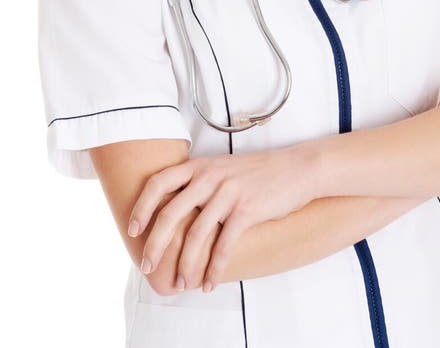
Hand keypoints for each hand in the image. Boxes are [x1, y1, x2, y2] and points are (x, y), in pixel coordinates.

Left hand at [128, 143, 315, 292]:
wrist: (297, 168)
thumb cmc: (258, 173)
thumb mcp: (223, 169)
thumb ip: (200, 183)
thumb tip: (174, 211)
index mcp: (200, 166)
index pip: (159, 182)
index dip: (141, 207)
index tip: (133, 229)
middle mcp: (210, 176)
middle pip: (170, 212)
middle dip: (155, 244)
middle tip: (148, 266)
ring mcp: (228, 192)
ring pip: (196, 234)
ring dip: (185, 264)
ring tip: (181, 283)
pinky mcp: (246, 209)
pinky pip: (224, 244)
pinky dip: (214, 268)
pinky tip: (209, 282)